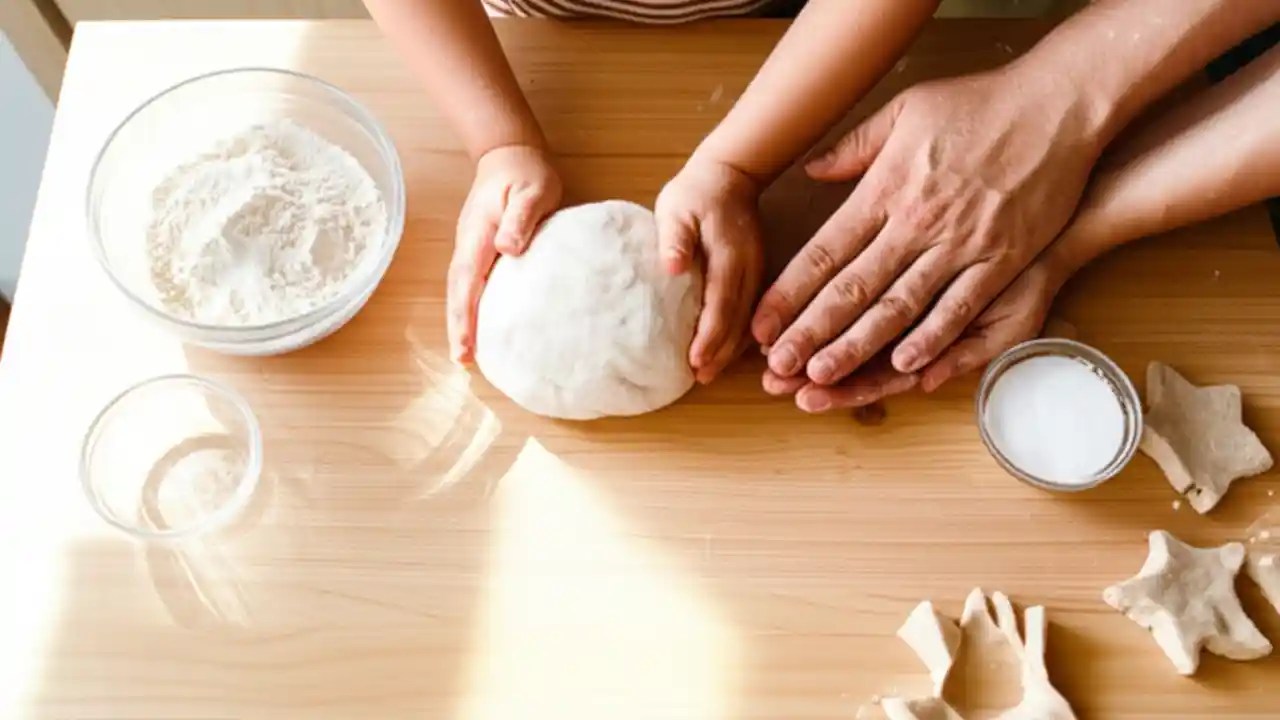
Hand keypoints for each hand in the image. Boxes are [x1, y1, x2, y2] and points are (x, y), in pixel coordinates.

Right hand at [448, 144, 561, 362]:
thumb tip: (507, 249)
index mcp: (478, 235)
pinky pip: (473, 283)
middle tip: (462, 360)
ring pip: (462, 289)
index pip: (467, 280)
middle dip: (458, 326)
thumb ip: (520, 218)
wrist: (510, 155)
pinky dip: (473, 305)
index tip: (465, 344)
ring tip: (468, 353)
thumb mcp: (531, 191)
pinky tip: (484, 325)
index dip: (465, 315)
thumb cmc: (525, 173)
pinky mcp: (481, 250)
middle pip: (457, 291)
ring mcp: (472, 248)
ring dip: (462, 319)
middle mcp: (469, 245)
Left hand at [655, 156, 765, 383]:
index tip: (695, 362)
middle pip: (738, 320)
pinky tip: (729, 353)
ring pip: (749, 320)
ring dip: (731, 349)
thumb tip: (672, 268)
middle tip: (701, 378)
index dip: (709, 337)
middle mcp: (749, 268)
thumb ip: (674, 239)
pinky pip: (753, 312)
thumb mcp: (676, 209)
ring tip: (711, 373)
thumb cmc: (694, 194)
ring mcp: (757, 272)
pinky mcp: (757, 275)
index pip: (720, 304)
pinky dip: (742, 335)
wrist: (728, 176)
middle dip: (720, 353)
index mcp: (728, 255)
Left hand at [752, 67, 1103, 389]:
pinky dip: (933, 339)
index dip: (789, 292)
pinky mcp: (1001, 258)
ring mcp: (960, 243)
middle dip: (810, 332)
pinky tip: (903, 368)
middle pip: (852, 287)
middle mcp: (916, 222)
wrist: (1060, 105)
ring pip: (899, 306)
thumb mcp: (907, 109)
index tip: (761, 324)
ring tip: (820, 377)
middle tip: (776, 368)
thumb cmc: (980, 104)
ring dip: (857, 346)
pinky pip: (961, 307)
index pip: (824, 251)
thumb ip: (856, 147)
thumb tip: (811, 171)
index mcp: (886, 188)